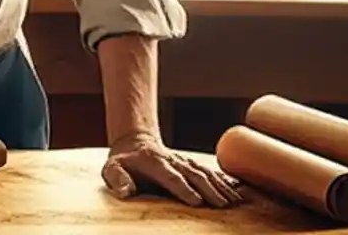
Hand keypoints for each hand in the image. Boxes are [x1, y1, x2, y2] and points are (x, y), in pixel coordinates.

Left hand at [100, 131, 243, 207]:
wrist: (134, 142)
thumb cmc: (122, 161)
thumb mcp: (111, 169)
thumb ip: (118, 179)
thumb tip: (126, 192)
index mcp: (154, 163)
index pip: (171, 178)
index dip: (184, 189)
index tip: (197, 202)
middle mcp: (172, 161)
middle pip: (194, 175)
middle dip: (209, 190)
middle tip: (223, 205)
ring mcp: (183, 161)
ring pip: (205, 172)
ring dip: (220, 186)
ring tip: (234, 200)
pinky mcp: (190, 164)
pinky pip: (210, 171)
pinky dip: (224, 180)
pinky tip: (237, 191)